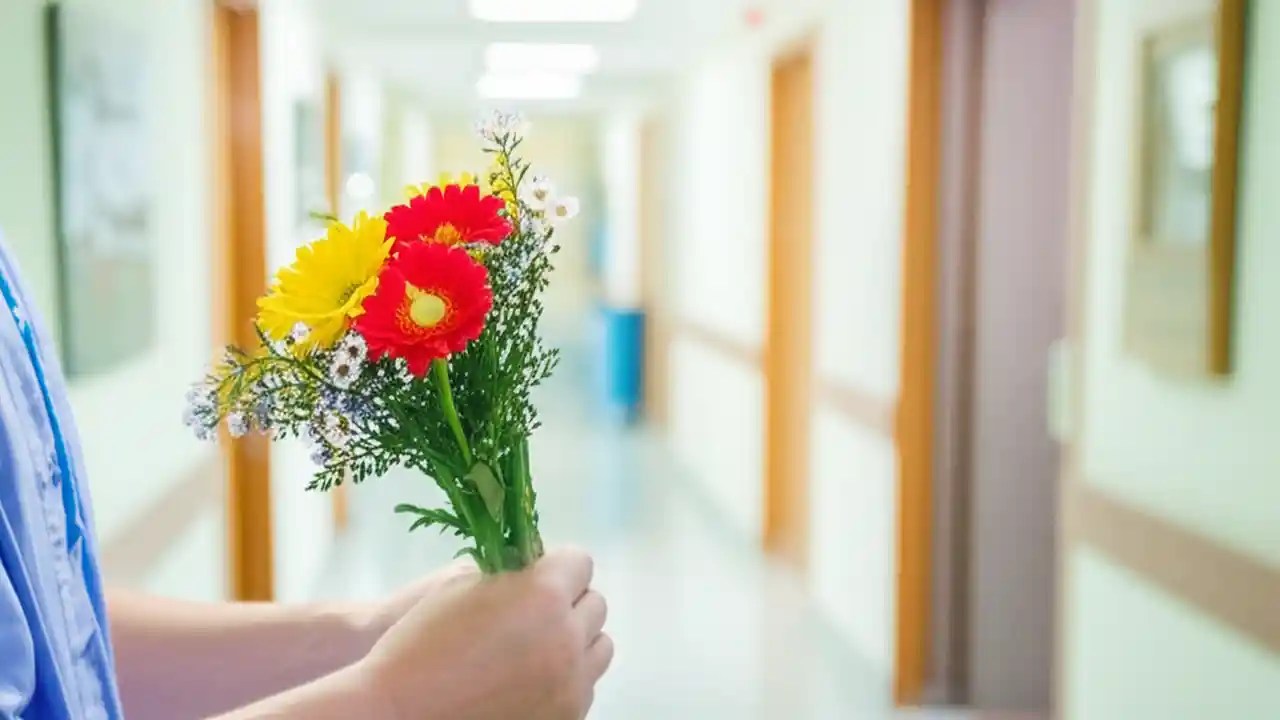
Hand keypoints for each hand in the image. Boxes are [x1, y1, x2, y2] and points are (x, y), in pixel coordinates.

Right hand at [352, 547, 612, 719]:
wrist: (400, 712)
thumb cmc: (419, 642)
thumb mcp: (462, 586)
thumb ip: (512, 573)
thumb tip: (539, 569)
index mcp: (543, 596)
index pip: (580, 562)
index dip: (556, 565)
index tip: (538, 574)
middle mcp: (566, 640)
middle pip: (595, 605)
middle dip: (568, 602)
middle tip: (533, 611)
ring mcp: (571, 685)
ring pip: (599, 649)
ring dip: (575, 640)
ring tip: (537, 646)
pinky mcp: (567, 719)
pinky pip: (584, 686)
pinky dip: (566, 678)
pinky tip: (529, 679)